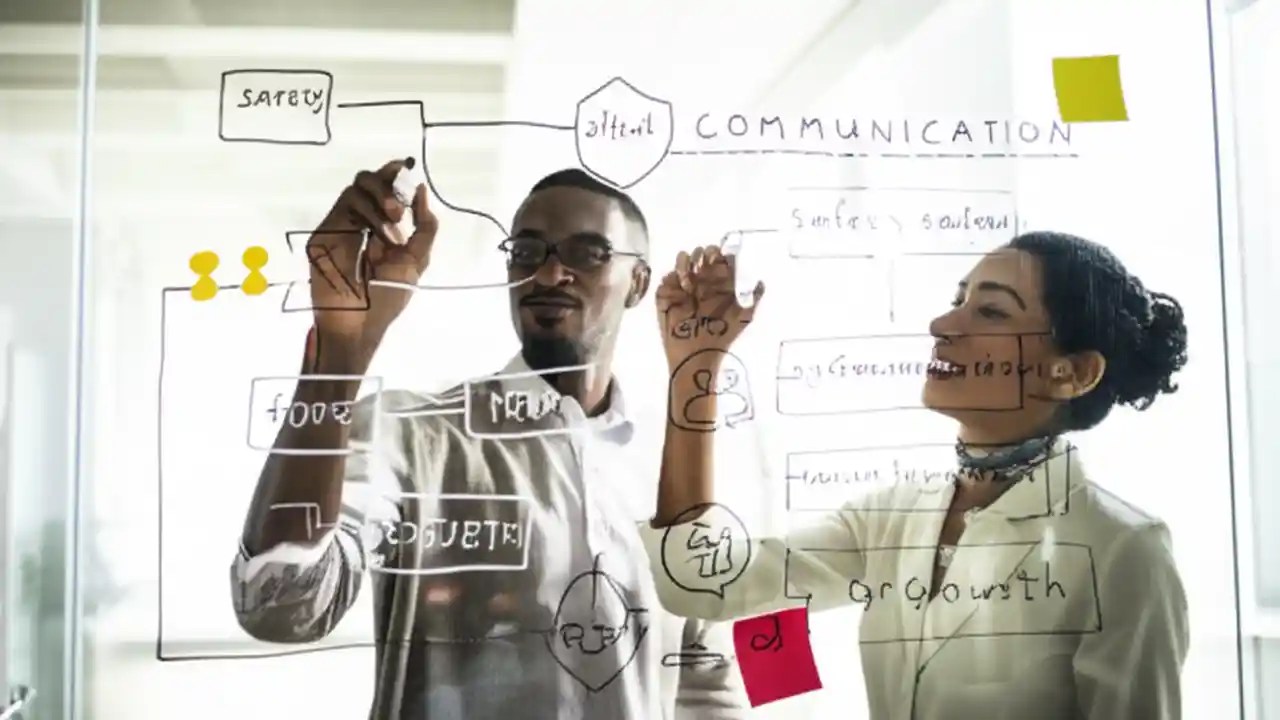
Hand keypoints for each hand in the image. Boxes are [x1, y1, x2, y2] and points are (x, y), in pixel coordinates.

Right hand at [306, 158, 438, 358]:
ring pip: (356, 188)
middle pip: (368, 182)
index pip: (385, 191)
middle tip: (398, 211)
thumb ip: (424, 227)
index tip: (406, 165)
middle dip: (388, 186)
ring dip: (380, 199)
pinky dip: (366, 212)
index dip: (393, 174)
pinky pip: (345, 205)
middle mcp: (362, 223)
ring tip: (392, 222)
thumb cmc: (388, 298)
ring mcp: (343, 226)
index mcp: (383, 229)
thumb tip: (422, 191)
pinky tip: (378, 232)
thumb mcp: (416, 261)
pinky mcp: (328, 232)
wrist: (358, 324)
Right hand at [656, 244, 764, 368]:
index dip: (719, 255)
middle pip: (701, 253)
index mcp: (720, 282)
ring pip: (682, 259)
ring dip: (685, 265)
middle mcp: (702, 280)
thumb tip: (761, 280)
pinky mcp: (666, 296)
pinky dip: (673, 282)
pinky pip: (667, 279)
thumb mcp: (744, 317)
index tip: (720, 261)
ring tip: (689, 284)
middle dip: (702, 255)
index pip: (719, 257)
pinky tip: (680, 294)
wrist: (697, 356)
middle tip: (703, 267)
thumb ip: (753, 297)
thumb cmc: (721, 336)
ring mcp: (683, 287)